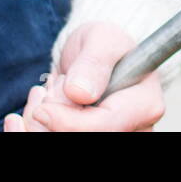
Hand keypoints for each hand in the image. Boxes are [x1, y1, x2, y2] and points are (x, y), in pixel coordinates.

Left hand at [4, 21, 163, 131]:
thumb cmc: (104, 47)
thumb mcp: (102, 39)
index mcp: (145, 105)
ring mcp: (115, 135)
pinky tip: (35, 113)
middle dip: (51, 121)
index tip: (43, 106)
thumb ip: (94, 62)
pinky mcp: (92, 139)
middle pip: (80, 139)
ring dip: (40, 125)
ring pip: (60, 142)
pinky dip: (35, 130)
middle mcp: (135, 129)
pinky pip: (52, 142)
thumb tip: (80, 92)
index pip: (104, 127)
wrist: (94, 60)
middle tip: (47, 90)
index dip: (68, 122)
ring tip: (45, 96)